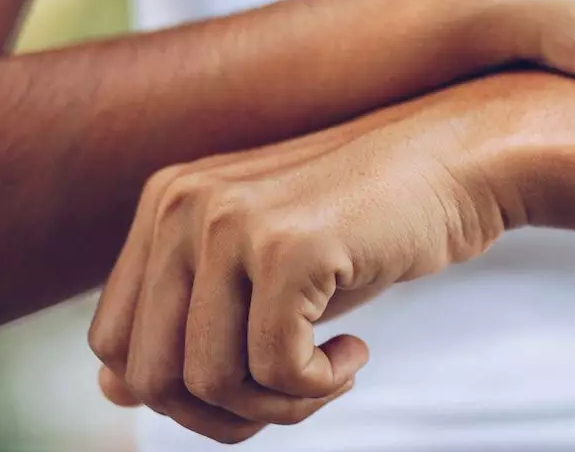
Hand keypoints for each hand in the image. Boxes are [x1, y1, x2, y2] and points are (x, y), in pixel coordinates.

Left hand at [87, 90, 510, 443]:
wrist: (462, 160)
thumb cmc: (370, 219)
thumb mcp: (268, 265)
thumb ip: (194, 317)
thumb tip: (113, 391)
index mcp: (164, 201)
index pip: (113, 343)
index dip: (176, 393)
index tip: (253, 384)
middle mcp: (182, 204)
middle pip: (149, 375)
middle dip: (223, 413)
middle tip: (295, 396)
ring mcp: (232, 221)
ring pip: (209, 382)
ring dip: (279, 404)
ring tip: (331, 372)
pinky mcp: (290, 246)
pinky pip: (278, 368)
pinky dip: (319, 386)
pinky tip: (358, 354)